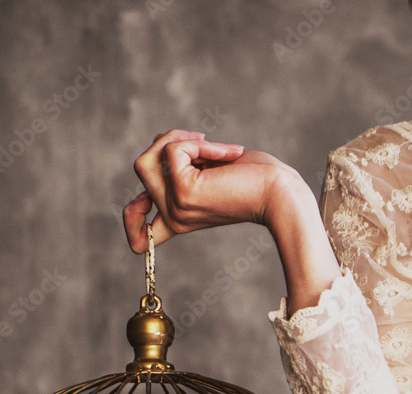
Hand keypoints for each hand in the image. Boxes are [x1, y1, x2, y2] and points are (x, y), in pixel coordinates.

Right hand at [123, 129, 304, 251]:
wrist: (279, 193)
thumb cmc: (255, 179)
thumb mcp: (208, 171)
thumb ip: (182, 166)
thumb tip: (160, 147)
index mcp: (179, 219)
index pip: (139, 238)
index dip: (131, 220)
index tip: (146, 200)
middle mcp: (174, 218)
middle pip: (141, 167)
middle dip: (170, 140)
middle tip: (204, 142)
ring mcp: (176, 208)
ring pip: (149, 157)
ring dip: (180, 138)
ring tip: (213, 146)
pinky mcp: (184, 192)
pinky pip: (173, 150)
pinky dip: (199, 143)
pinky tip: (226, 154)